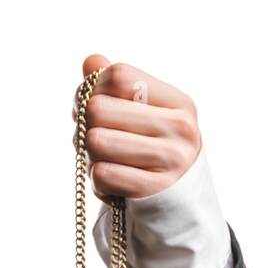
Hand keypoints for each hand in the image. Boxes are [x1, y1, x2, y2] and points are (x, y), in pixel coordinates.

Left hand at [72, 54, 201, 206]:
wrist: (176, 206)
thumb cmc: (151, 153)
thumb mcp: (142, 117)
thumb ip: (116, 86)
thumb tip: (91, 61)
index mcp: (178, 103)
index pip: (120, 75)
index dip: (94, 90)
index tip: (93, 107)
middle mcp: (180, 127)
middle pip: (99, 109)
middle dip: (86, 125)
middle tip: (93, 138)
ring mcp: (170, 160)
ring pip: (96, 142)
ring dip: (89, 154)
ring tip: (104, 160)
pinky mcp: (153, 190)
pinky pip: (101, 173)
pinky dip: (97, 180)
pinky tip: (112, 182)